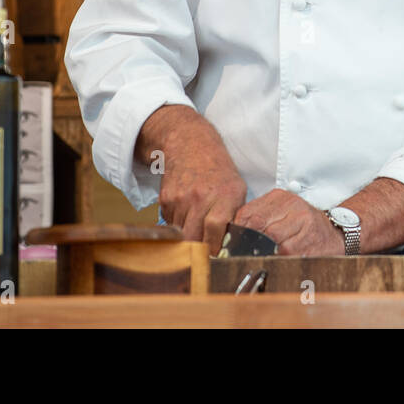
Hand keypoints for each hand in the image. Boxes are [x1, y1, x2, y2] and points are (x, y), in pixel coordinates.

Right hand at [139, 104, 247, 253]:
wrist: (191, 145)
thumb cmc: (219, 171)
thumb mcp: (237, 189)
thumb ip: (236, 216)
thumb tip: (232, 247)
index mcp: (226, 195)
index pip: (216, 231)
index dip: (214, 248)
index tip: (215, 258)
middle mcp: (202, 197)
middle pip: (195, 237)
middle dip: (199, 250)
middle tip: (203, 254)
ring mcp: (181, 198)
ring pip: (181, 234)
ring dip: (187, 237)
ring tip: (196, 226)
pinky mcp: (166, 199)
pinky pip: (170, 224)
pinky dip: (177, 224)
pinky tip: (185, 212)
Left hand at [232, 189, 343, 256]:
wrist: (336, 233)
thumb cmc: (304, 226)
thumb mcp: (282, 213)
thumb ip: (260, 218)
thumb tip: (233, 234)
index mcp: (281, 197)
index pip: (248, 212)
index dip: (237, 230)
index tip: (231, 243)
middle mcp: (292, 205)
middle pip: (257, 225)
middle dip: (247, 242)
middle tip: (240, 253)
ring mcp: (302, 222)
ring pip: (270, 239)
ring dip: (261, 251)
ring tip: (258, 257)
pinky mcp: (308, 240)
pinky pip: (284, 252)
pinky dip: (275, 258)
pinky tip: (274, 260)